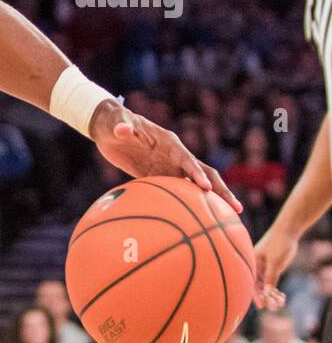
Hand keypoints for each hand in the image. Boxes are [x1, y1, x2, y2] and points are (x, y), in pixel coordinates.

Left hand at [89, 100, 241, 212]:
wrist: (107, 127)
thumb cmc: (113, 121)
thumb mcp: (115, 121)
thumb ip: (121, 126)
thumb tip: (121, 130)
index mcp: (169, 143)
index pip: (187, 159)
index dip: (197, 173)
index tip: (205, 188)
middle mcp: (174, 156)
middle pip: (204, 174)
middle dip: (220, 190)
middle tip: (235, 209)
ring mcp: (168, 167)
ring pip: (193, 185)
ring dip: (209, 200)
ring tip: (225, 220)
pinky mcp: (156, 175)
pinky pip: (174, 191)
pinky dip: (185, 204)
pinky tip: (192, 221)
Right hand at [253, 226, 296, 309]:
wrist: (287, 230)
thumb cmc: (278, 244)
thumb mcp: (275, 263)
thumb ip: (270, 278)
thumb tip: (267, 293)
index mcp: (252, 264)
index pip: (252, 283)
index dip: (257, 296)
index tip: (262, 306)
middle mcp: (255, 267)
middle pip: (258, 286)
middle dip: (266, 297)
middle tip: (275, 306)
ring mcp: (262, 267)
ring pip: (265, 285)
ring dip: (272, 294)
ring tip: (282, 301)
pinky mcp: (270, 267)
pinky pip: (271, 281)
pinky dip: (275, 288)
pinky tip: (282, 296)